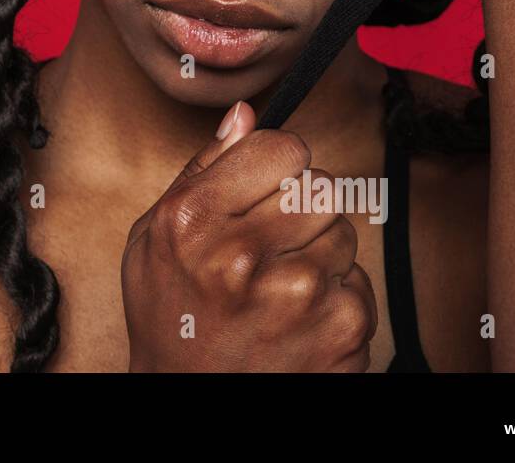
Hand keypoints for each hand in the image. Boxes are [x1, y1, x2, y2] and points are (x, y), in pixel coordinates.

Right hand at [120, 102, 376, 371]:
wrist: (186, 399)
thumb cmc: (170, 314)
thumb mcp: (156, 235)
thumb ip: (203, 169)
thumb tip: (244, 115)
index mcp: (195, 219)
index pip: (284, 147)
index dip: (275, 167)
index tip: (261, 192)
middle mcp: (244, 255)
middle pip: (321, 185)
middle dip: (300, 210)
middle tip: (267, 246)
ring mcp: (298, 295)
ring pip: (344, 230)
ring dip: (319, 252)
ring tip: (278, 286)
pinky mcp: (342, 330)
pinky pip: (359, 280)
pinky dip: (335, 296)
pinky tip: (297, 318)